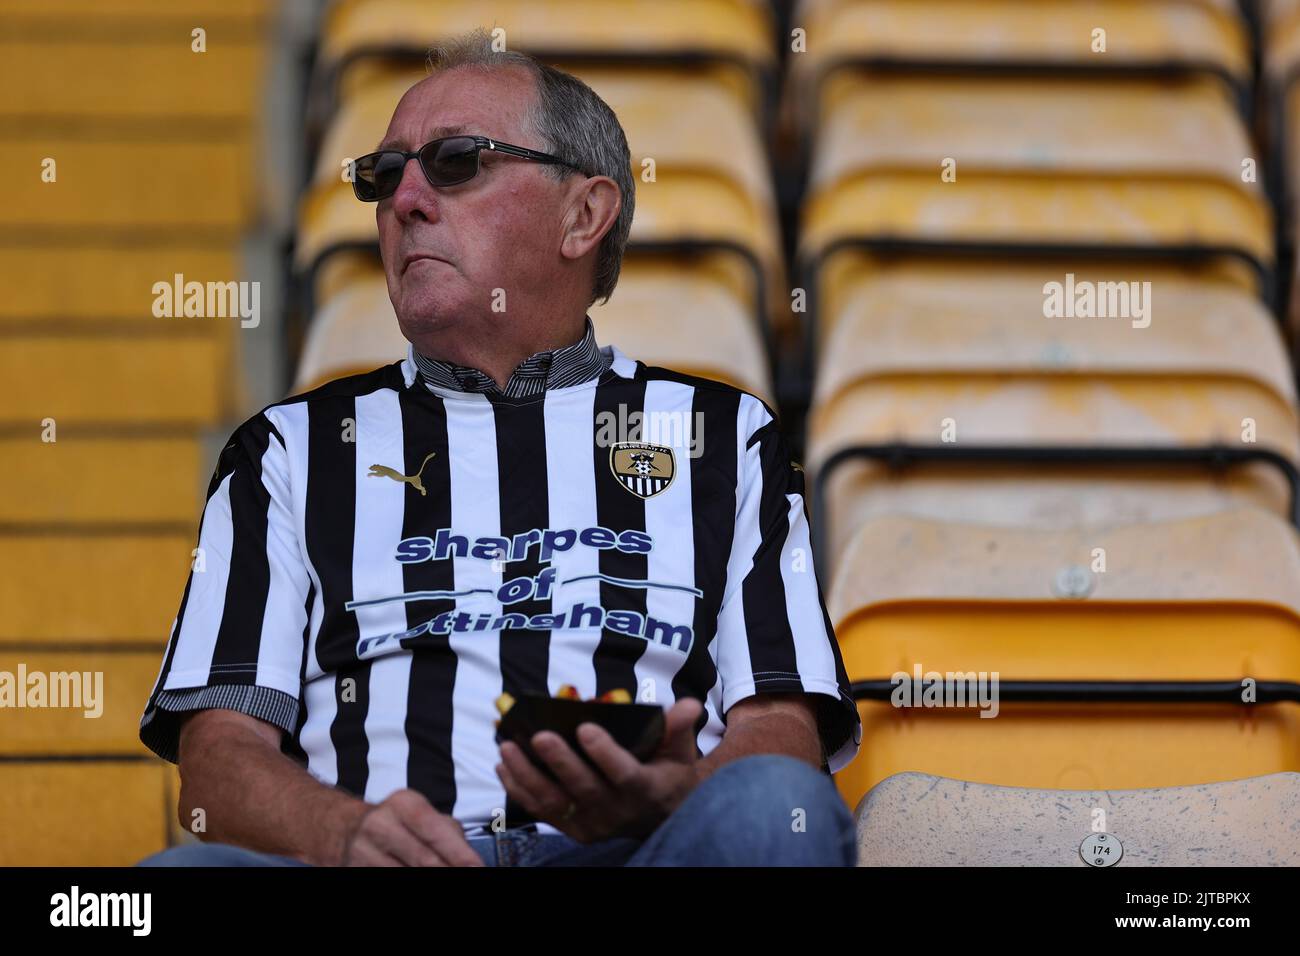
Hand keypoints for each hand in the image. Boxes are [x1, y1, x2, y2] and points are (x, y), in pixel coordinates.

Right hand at [335, 789, 484, 865]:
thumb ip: (447, 831)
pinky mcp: (354, 869)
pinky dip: (404, 881)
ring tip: (446, 880)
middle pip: (423, 859)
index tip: (476, 868)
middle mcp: (381, 825)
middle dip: (448, 871)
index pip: (435, 830)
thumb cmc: (396, 822)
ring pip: (405, 874)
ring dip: (430, 880)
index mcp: (403, 804)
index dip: (459, 854)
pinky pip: (387, 880)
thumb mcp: (420, 815)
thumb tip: (468, 859)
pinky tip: (415, 879)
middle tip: (467, 877)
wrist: (343, 828)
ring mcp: (364, 850)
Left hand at [496, 697, 704, 842]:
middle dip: (559, 761)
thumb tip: (690, 704)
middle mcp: (616, 810)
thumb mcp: (679, 751)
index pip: (623, 773)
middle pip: (583, 787)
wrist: (659, 818)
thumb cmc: (667, 775)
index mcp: (644, 788)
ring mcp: (591, 823)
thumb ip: (678, 727)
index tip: (586, 727)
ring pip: (554, 801)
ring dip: (528, 775)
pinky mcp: (572, 828)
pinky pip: (541, 811)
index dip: (604, 753)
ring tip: (508, 747)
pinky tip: (503, 765)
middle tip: (539, 735)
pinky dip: (519, 790)